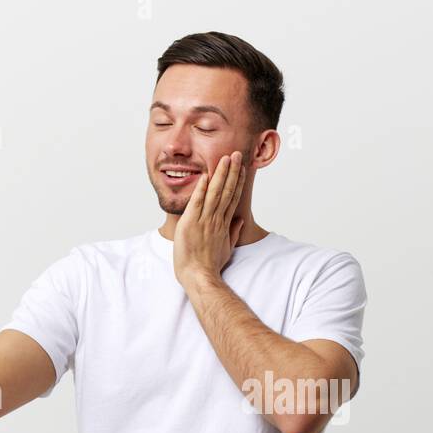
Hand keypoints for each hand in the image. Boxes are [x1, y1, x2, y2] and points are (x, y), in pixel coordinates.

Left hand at [173, 150, 244, 286]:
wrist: (200, 276)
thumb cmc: (211, 266)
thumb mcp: (226, 248)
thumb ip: (233, 232)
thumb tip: (240, 221)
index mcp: (224, 224)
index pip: (232, 198)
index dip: (237, 182)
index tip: (241, 169)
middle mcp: (216, 219)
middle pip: (226, 191)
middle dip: (231, 172)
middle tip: (235, 155)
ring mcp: (204, 221)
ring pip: (214, 193)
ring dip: (220, 175)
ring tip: (225, 159)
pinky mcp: (192, 223)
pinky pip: (197, 203)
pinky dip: (201, 189)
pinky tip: (205, 176)